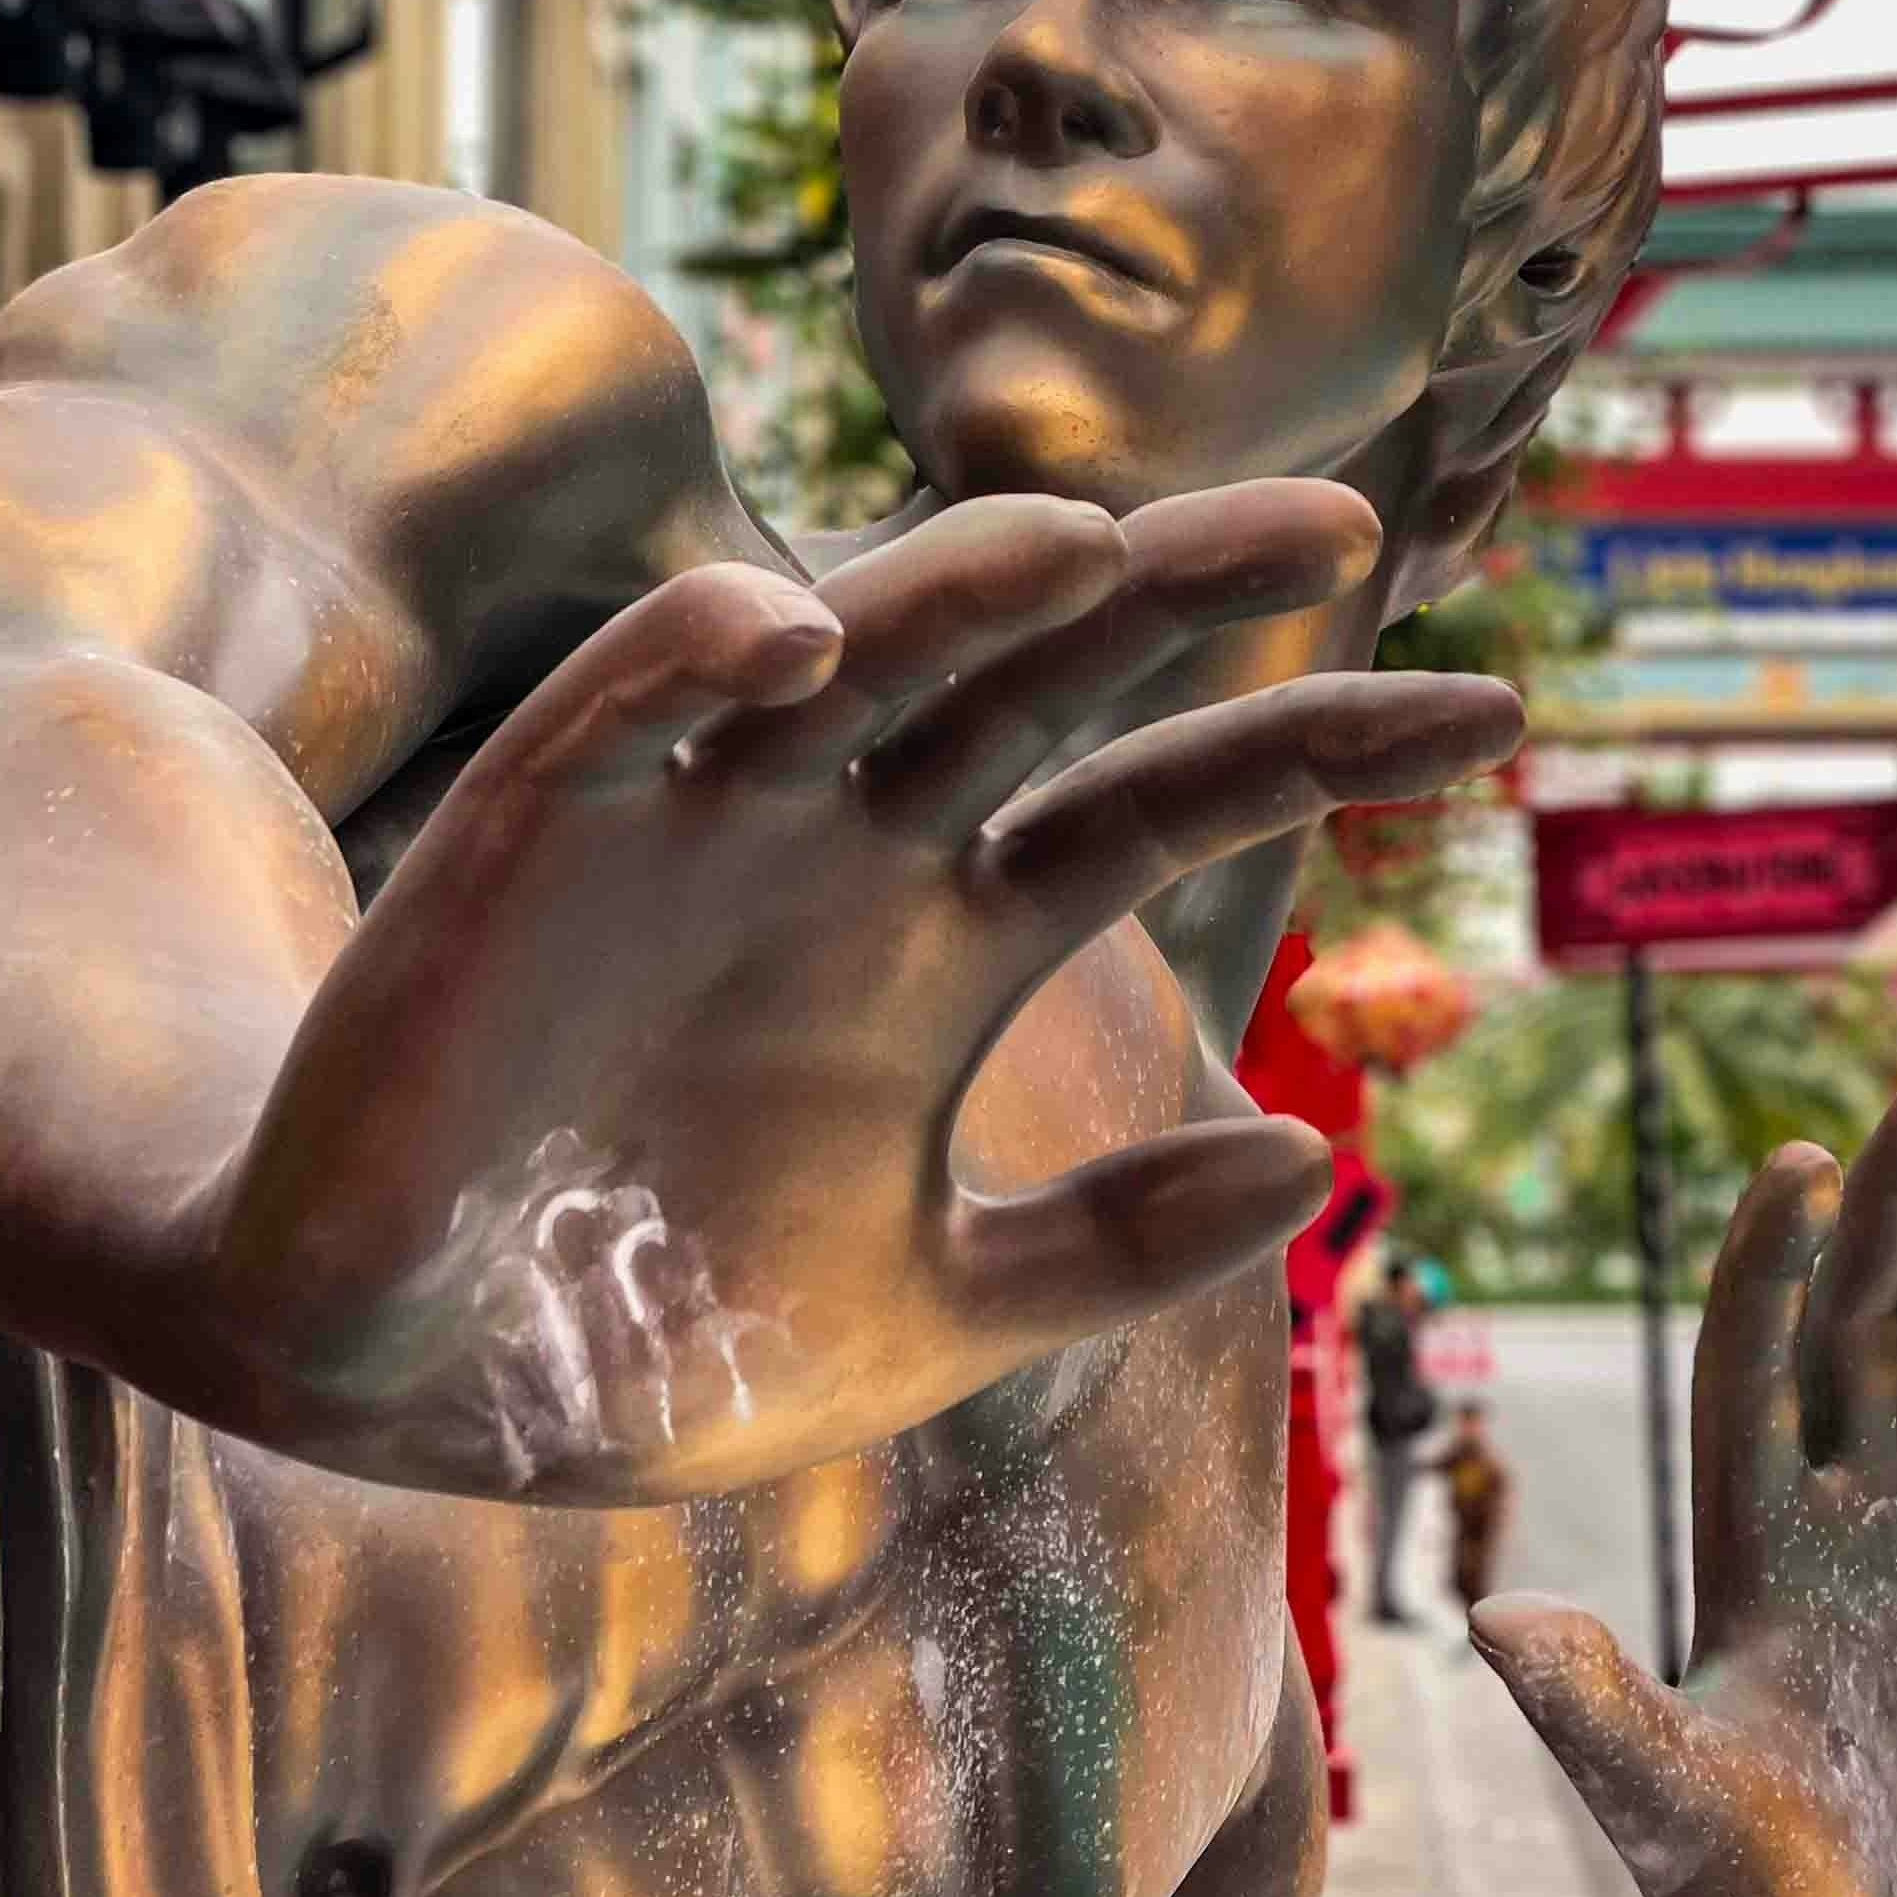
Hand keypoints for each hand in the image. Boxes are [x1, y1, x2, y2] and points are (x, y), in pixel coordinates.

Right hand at [182, 481, 1520, 1500]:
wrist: (398, 1375)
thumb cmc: (649, 1330)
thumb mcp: (928, 1318)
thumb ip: (1110, 1253)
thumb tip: (1322, 1163)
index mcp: (939, 943)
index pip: (1158, 804)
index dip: (1317, 744)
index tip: (1498, 718)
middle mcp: (840, 849)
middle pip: (1038, 672)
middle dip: (1183, 588)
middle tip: (1354, 522)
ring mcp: (693, 825)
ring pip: (849, 653)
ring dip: (955, 592)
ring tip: (1083, 548)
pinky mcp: (531, 836)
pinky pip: (618, 709)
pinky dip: (688, 658)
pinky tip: (783, 635)